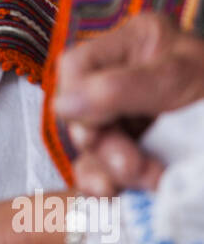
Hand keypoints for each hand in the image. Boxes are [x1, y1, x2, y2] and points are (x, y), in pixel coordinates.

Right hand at [53, 13, 203, 193]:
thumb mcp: (180, 79)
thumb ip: (122, 89)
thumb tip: (64, 105)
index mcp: (138, 44)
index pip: (77, 66)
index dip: (80, 99)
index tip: (97, 128)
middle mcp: (125, 80)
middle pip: (79, 114)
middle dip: (105, 145)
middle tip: (136, 166)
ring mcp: (128, 122)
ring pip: (86, 151)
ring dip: (110, 172)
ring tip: (147, 182)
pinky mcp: (133, 159)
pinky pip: (98, 175)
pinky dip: (105, 189)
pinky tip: (118, 198)